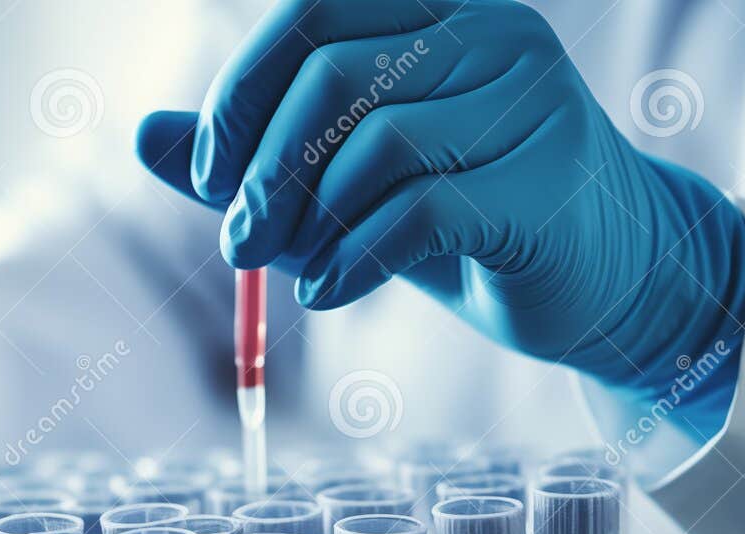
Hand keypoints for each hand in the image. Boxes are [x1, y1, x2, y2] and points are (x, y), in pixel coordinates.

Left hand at [137, 0, 744, 398]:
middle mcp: (493, 33)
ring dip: (310, 224)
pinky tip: (329, 293)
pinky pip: (419, 212)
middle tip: (237, 243)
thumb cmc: (470, 219)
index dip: (240, 89)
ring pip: (377, 144)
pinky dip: (352, 261)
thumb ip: (257, 156)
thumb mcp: (348, 183)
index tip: (207, 175)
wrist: (601, 281)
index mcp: (441, 8)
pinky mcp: (546, 184)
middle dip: (263, 171)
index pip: (311, 8)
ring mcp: (530, 102)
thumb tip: (143, 138)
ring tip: (296, 273)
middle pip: (333, 76)